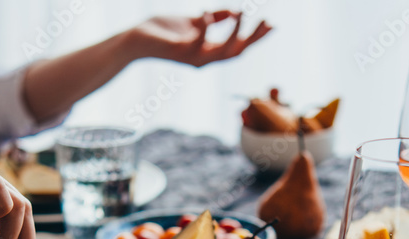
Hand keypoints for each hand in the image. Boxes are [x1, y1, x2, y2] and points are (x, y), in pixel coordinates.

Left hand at [127, 11, 270, 66]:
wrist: (136, 39)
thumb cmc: (163, 32)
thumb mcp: (194, 21)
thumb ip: (214, 18)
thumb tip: (233, 11)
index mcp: (209, 51)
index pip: (239, 47)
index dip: (256, 38)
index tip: (272, 24)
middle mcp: (204, 58)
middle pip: (236, 52)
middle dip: (253, 38)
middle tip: (265, 21)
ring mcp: (192, 56)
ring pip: (221, 51)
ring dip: (234, 33)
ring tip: (242, 12)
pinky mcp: (178, 51)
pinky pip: (196, 42)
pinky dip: (204, 29)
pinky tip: (207, 13)